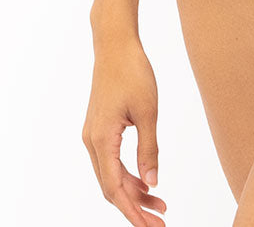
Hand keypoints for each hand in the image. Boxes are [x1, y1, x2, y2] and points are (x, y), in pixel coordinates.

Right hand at [82, 31, 166, 224]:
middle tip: (161, 221)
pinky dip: (127, 175)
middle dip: (135, 207)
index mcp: (102, 140)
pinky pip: (111, 161)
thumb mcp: (148, 111)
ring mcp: (93, 136)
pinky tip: (146, 181)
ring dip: (133, 192)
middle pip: (111, 188)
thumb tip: (153, 184)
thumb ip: (149, 150)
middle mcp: (92, 142)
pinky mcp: (99, 128)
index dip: (133, 212)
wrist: (115, 44)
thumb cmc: (132, 72)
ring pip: (111, 176)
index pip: (115, 189)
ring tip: (160, 205)